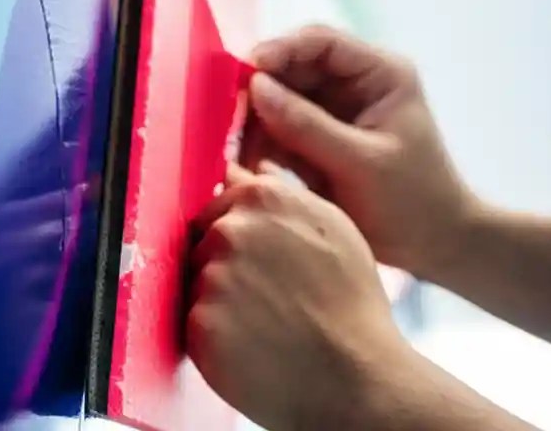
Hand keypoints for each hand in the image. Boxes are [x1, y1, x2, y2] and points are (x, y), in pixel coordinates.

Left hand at [187, 165, 412, 429]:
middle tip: (267, 298)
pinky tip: (252, 345)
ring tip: (265, 323)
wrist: (357, 378)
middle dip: (225, 267)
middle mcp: (232, 230)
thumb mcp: (334, 229)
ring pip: (197, 282)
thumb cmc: (352, 305)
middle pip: (204, 242)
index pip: (220, 205)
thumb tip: (244, 171)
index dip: (238, 237)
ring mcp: (213, 276)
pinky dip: (216, 336)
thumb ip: (283, 193)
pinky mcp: (200, 322)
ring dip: (220, 301)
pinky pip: (193, 322)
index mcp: (264, 198)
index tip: (260, 263)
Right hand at [242, 25, 479, 279]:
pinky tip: (245, 165)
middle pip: (292, 69)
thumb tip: (255, 88)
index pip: (321, 42)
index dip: (280, 50)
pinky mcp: (317, 142)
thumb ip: (306, 125)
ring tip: (236, 150)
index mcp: (379, 74)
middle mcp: (353, 85)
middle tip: (228, 118)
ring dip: (254, 123)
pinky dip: (260, 145)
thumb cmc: (412, 201)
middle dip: (260, 92)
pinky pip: (278, 131)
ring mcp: (333, 113)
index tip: (245, 72)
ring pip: (278, 101)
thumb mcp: (360, 162)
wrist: (434, 247)